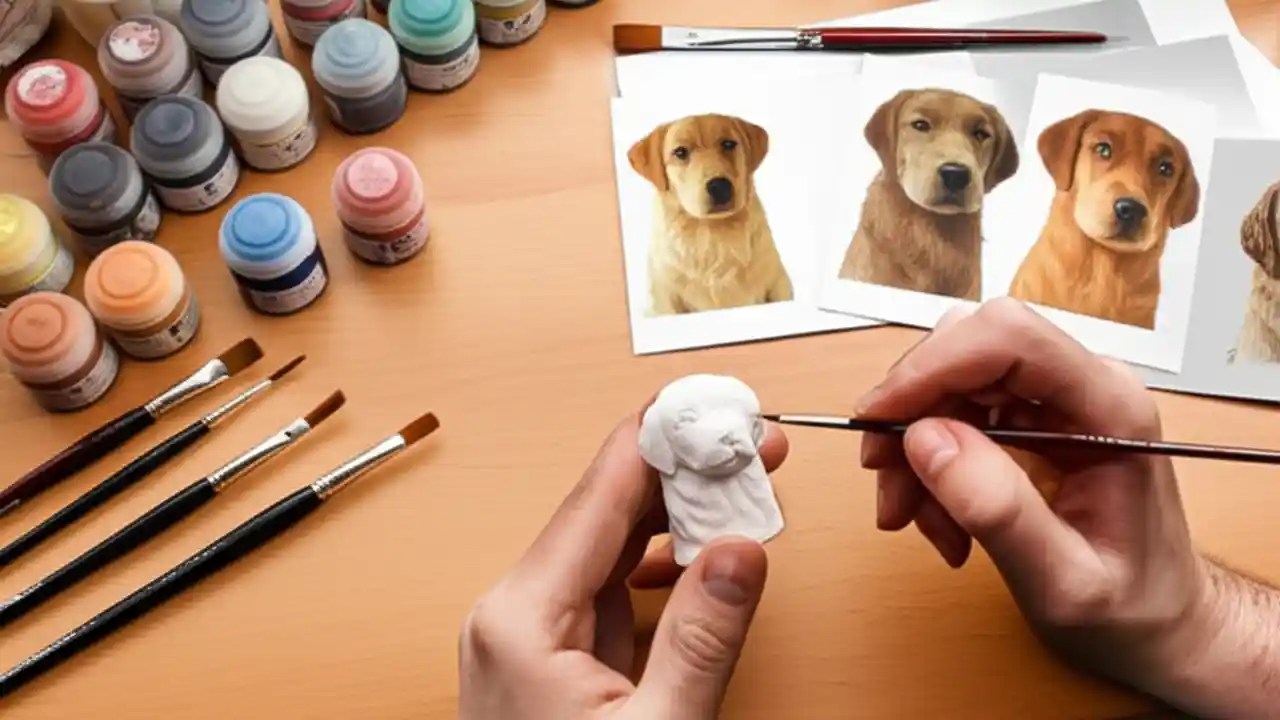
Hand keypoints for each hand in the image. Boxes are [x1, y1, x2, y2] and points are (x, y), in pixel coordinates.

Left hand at [459, 406, 788, 719]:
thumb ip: (699, 642)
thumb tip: (741, 553)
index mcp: (520, 619)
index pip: (596, 501)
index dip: (652, 441)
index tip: (699, 402)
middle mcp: (512, 615)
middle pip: (604, 514)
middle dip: (680, 474)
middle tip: (744, 444)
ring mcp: (528, 637)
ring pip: (608, 549)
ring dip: (674, 517)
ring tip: (738, 487)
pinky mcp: (549, 658)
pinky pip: (607, 589)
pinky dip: (656, 565)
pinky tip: (700, 553)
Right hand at [859, 298, 1204, 702]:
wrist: (1160, 624)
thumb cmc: (1133, 608)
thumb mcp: (1065, 582)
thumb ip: (999, 510)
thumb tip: (926, 439)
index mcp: (1110, 408)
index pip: (1009, 337)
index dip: (933, 364)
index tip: (878, 419)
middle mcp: (1083, 386)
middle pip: (966, 352)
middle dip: (911, 414)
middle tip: (887, 485)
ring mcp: (1053, 400)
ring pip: (949, 385)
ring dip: (914, 451)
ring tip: (919, 522)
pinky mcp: (1029, 420)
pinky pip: (953, 417)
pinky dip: (928, 467)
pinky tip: (942, 522)